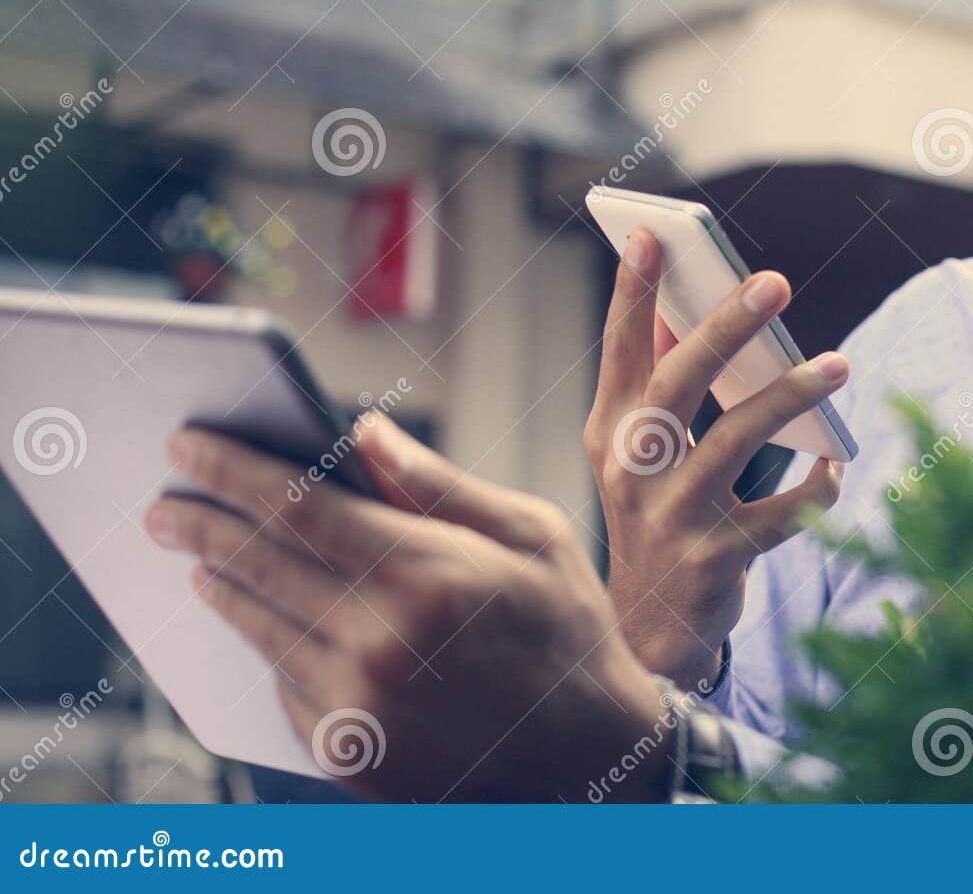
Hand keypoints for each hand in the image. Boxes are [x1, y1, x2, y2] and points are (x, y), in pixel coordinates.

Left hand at [143, 414, 672, 801]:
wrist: (590, 758)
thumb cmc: (569, 632)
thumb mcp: (532, 535)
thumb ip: (440, 485)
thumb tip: (364, 433)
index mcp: (427, 575)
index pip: (296, 508)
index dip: (233, 471)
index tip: (189, 445)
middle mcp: (379, 643)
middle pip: (258, 566)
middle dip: (201, 525)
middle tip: (164, 503)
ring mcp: (358, 707)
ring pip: (260, 628)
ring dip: (220, 584)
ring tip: (199, 558)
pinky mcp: (349, 753)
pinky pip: (285, 685)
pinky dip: (266, 645)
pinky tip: (260, 620)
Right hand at [584, 228, 847, 688]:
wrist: (651, 625)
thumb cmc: (657, 512)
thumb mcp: (641, 449)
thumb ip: (660, 380)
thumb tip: (687, 306)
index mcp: (611, 430)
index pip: (619, 348)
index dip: (632, 291)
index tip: (651, 234)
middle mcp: (632, 469)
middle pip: (677, 382)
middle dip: (723, 326)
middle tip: (772, 280)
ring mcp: (671, 515)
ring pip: (733, 440)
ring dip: (789, 397)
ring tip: (836, 362)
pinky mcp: (714, 558)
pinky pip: (778, 516)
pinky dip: (814, 490)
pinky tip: (837, 467)